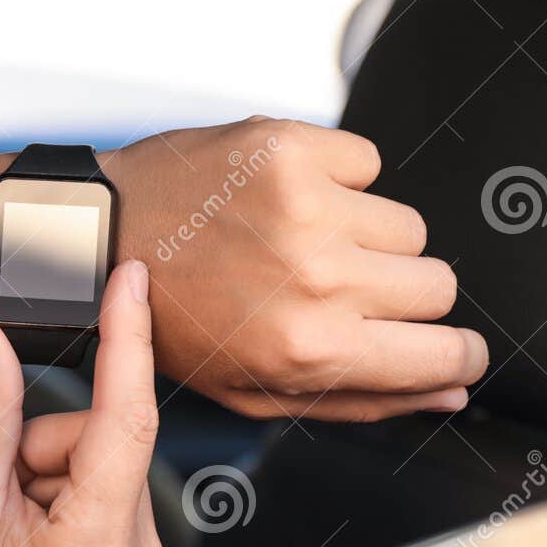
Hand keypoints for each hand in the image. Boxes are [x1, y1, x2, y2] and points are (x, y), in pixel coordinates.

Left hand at [102, 118, 486, 420]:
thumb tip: (449, 388)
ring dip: (363, 235)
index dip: (453, 351)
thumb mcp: (251, 391)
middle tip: (329, 290)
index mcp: (309, 348)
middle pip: (436, 285)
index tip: (442, 344)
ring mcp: (305, 207)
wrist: (92, 242)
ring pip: (407, 225)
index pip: (449, 352)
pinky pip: (367, 162)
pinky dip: (334, 178)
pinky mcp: (288, 148)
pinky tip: (276, 201)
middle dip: (395, 293)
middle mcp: (317, 279)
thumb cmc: (169, 322)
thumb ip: (358, 398)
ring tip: (292, 244)